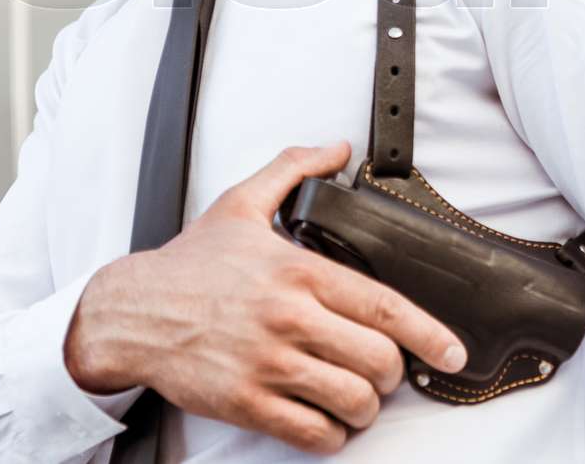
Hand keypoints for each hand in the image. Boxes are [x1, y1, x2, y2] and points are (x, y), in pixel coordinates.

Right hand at [64, 140, 467, 453]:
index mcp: (299, 272)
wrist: (132, 312)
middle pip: (377, 360)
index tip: (452, 352)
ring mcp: (268, 365)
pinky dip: (332, 435)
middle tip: (385, 371)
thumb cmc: (189, 265)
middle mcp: (290, 319)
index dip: (429, 334)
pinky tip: (327, 422)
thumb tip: (336, 149)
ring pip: (351, 401)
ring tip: (358, 398)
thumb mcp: (241, 203)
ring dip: (365, 407)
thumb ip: (293, 170)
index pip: (384, 307)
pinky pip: (312, 433)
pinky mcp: (247, 403)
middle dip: (393, 373)